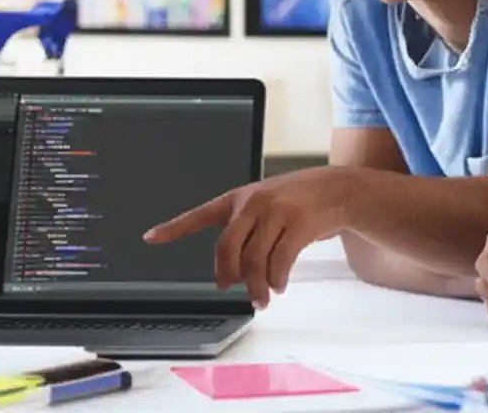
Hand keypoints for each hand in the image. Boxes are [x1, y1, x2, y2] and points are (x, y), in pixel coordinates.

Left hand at [143, 168, 354, 308]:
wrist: (337, 189)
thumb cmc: (298, 202)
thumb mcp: (266, 205)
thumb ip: (246, 232)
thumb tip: (233, 275)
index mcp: (239, 198)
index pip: (200, 214)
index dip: (174, 227)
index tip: (150, 237)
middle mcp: (253, 202)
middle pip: (227, 247)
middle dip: (228, 275)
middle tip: (231, 290)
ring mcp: (276, 211)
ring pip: (254, 259)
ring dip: (256, 286)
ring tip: (262, 298)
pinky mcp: (298, 223)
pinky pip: (280, 260)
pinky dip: (277, 279)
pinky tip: (279, 286)